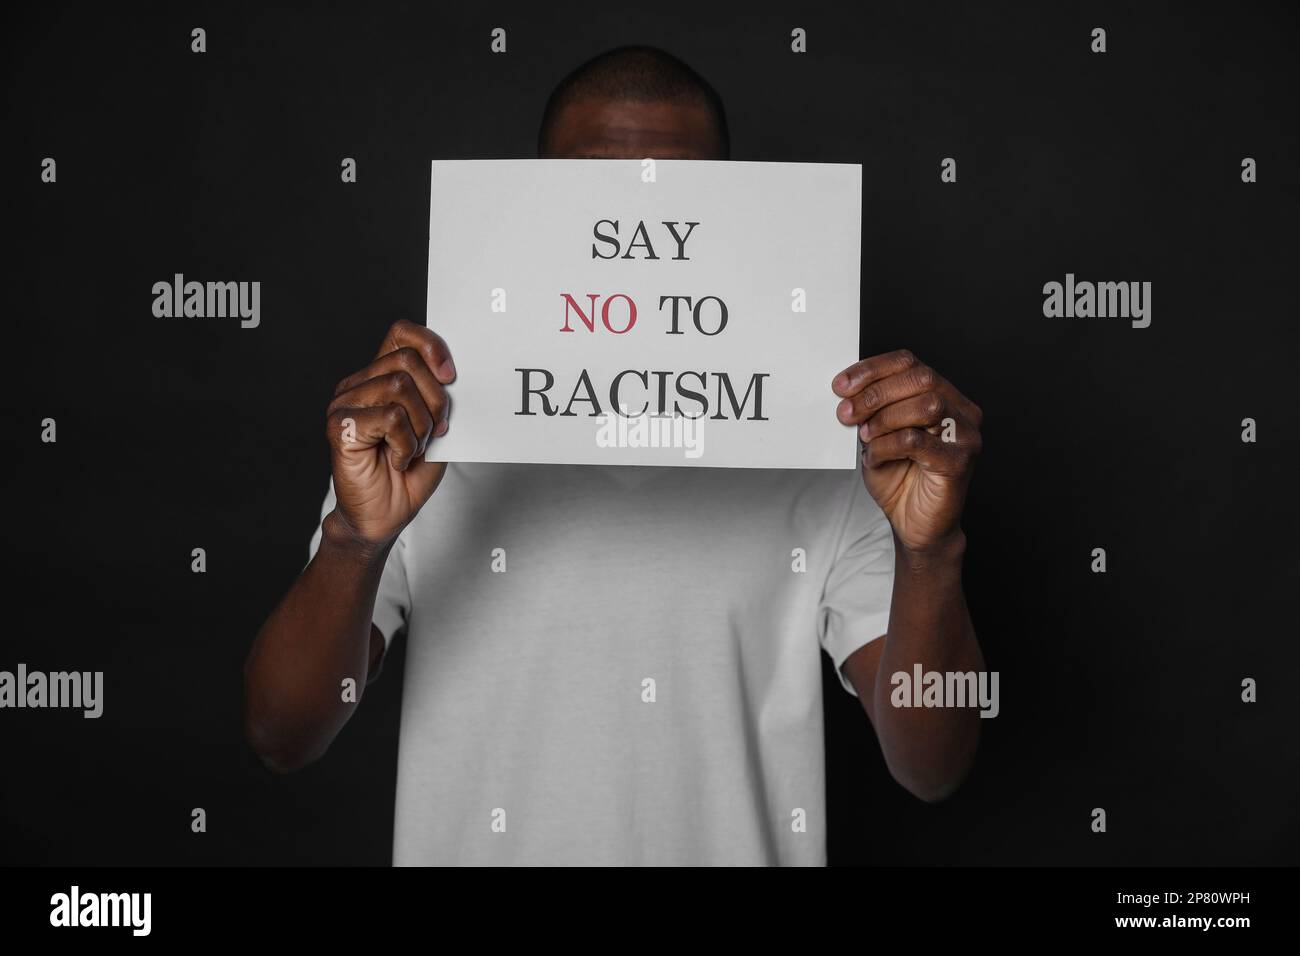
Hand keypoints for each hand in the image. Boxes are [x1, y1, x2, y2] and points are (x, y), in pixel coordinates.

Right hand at [324, 319, 454, 548]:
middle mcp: (358, 385)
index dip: (430, 345)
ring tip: (411, 449)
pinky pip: (390, 417)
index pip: (401, 333)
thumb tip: (451, 370)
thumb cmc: (408, 473)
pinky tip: (396, 459)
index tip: (451, 376)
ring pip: (400, 387)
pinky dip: (405, 443)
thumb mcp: (435, 426)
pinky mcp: (341, 426)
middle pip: (407, 362)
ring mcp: (345, 404)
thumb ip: (438, 394)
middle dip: (435, 400)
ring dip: (420, 426)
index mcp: (379, 377)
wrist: (386, 515)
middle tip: (433, 432)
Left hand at [832, 349, 981, 554]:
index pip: (910, 363)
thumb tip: (846, 391)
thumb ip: (870, 411)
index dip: (873, 369)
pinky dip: (887, 445)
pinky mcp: (959, 462)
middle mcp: (961, 411)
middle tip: (846, 412)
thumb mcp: (876, 436)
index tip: (841, 385)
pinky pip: (917, 441)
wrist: (916, 526)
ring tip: (865, 436)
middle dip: (875, 393)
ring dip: (884, 418)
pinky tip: (875, 455)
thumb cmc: (900, 480)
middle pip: (921, 378)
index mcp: (943, 395)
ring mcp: (965, 436)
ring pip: (925, 404)